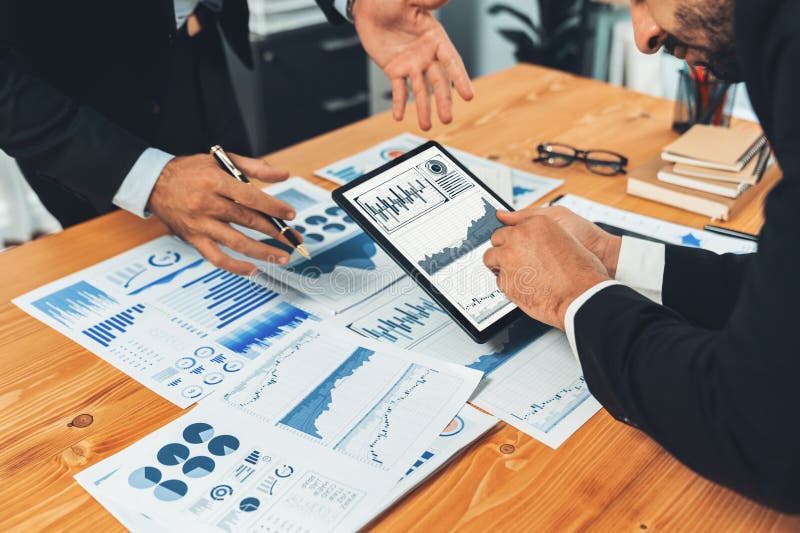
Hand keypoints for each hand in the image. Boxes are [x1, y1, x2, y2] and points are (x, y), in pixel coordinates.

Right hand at [147, 153, 298, 275]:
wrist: (154, 183)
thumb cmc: (191, 170)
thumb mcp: (221, 159)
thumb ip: (254, 166)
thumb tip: (283, 174)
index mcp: (215, 181)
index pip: (250, 197)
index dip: (272, 207)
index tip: (290, 215)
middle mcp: (206, 203)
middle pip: (247, 221)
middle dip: (275, 232)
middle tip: (294, 240)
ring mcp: (200, 224)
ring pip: (235, 242)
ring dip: (262, 252)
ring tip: (282, 257)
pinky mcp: (193, 239)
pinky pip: (216, 258)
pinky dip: (235, 266)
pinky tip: (253, 269)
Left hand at [351, 0, 472, 129]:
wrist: (368, 5)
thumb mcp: (410, 0)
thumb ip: (429, 0)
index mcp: (435, 38)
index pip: (451, 61)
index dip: (459, 78)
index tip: (468, 96)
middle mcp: (426, 54)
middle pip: (438, 81)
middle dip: (443, 101)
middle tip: (447, 119)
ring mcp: (411, 64)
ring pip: (420, 90)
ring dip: (424, 108)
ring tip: (426, 125)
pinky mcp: (395, 70)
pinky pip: (398, 89)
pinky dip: (399, 103)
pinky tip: (399, 116)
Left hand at [483, 212, 610, 329]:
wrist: (582, 295)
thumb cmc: (581, 268)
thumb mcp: (565, 236)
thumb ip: (536, 226)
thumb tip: (504, 215)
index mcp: (536, 223)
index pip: (511, 224)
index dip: (512, 237)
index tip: (513, 242)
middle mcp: (519, 237)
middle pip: (497, 239)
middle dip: (503, 249)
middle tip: (515, 259)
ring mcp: (509, 258)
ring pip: (491, 258)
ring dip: (500, 265)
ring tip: (517, 274)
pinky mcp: (506, 279)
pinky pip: (499, 279)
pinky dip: (508, 283)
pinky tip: (523, 287)